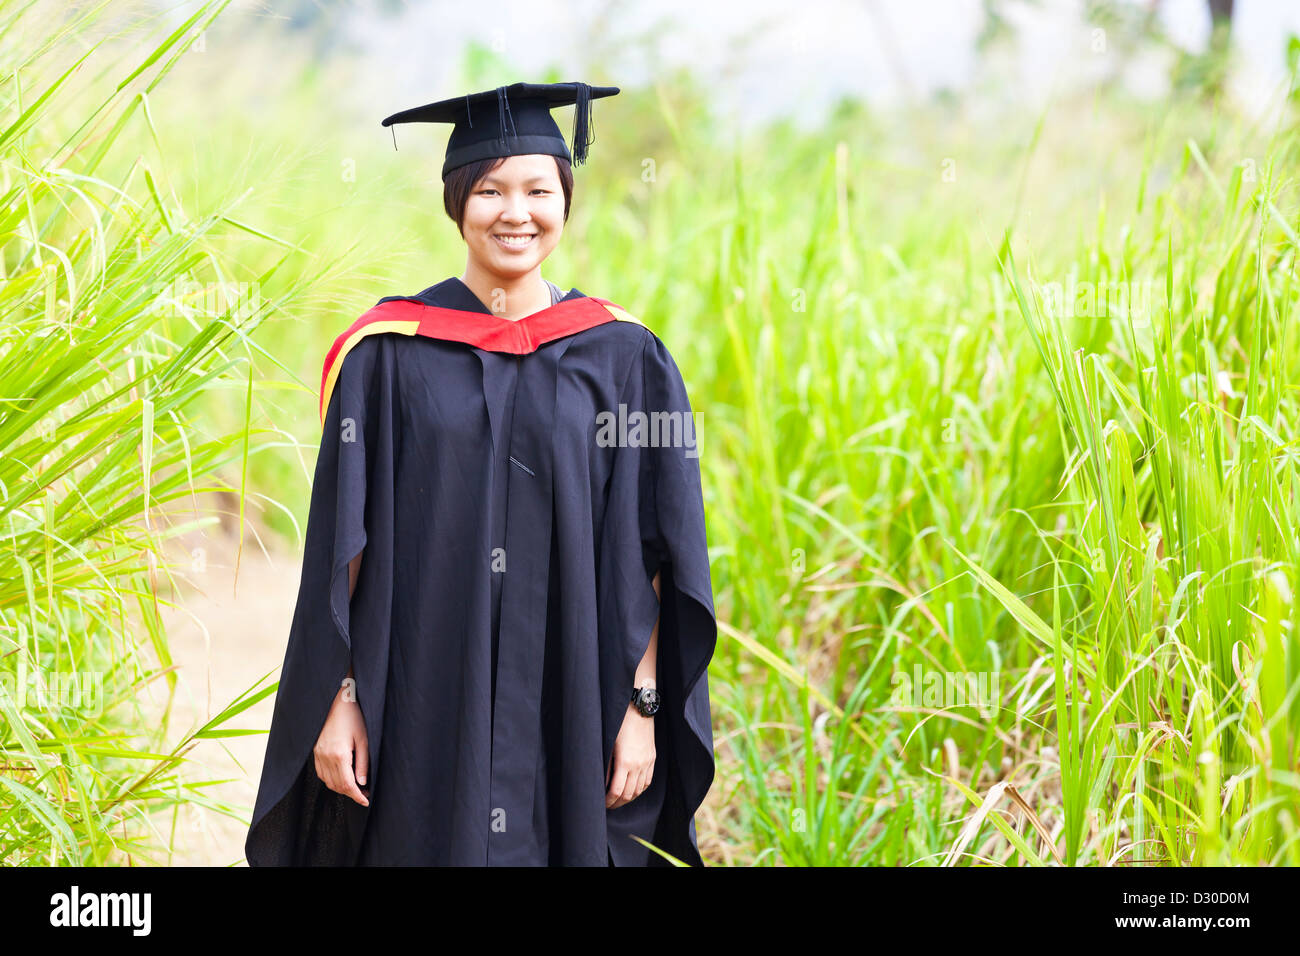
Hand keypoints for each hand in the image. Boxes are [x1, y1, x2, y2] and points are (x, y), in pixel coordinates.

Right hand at [313, 681, 369, 806]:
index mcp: (339, 755)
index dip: (357, 796)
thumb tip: (363, 783)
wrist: (336, 702)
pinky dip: (331, 780)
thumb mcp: (364, 740)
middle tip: (365, 794)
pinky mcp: (315, 752)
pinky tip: (341, 777)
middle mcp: (325, 757)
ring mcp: (318, 755)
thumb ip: (363, 763)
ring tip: (355, 787)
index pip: (347, 785)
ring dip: (341, 788)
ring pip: (328, 782)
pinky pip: (321, 773)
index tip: (366, 801)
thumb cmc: (353, 718)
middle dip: (351, 793)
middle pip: (337, 786)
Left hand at [605, 702, 654, 808]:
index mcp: (625, 762)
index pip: (617, 791)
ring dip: (629, 798)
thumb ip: (606, 765)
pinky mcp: (652, 758)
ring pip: (639, 790)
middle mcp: (638, 765)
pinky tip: (633, 791)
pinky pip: (648, 781)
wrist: (638, 709)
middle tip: (609, 805)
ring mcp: (647, 762)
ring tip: (619, 800)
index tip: (603, 803)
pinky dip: (640, 789)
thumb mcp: (608, 744)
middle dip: (617, 803)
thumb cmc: (619, 723)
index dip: (609, 801)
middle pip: (629, 794)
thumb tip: (603, 783)